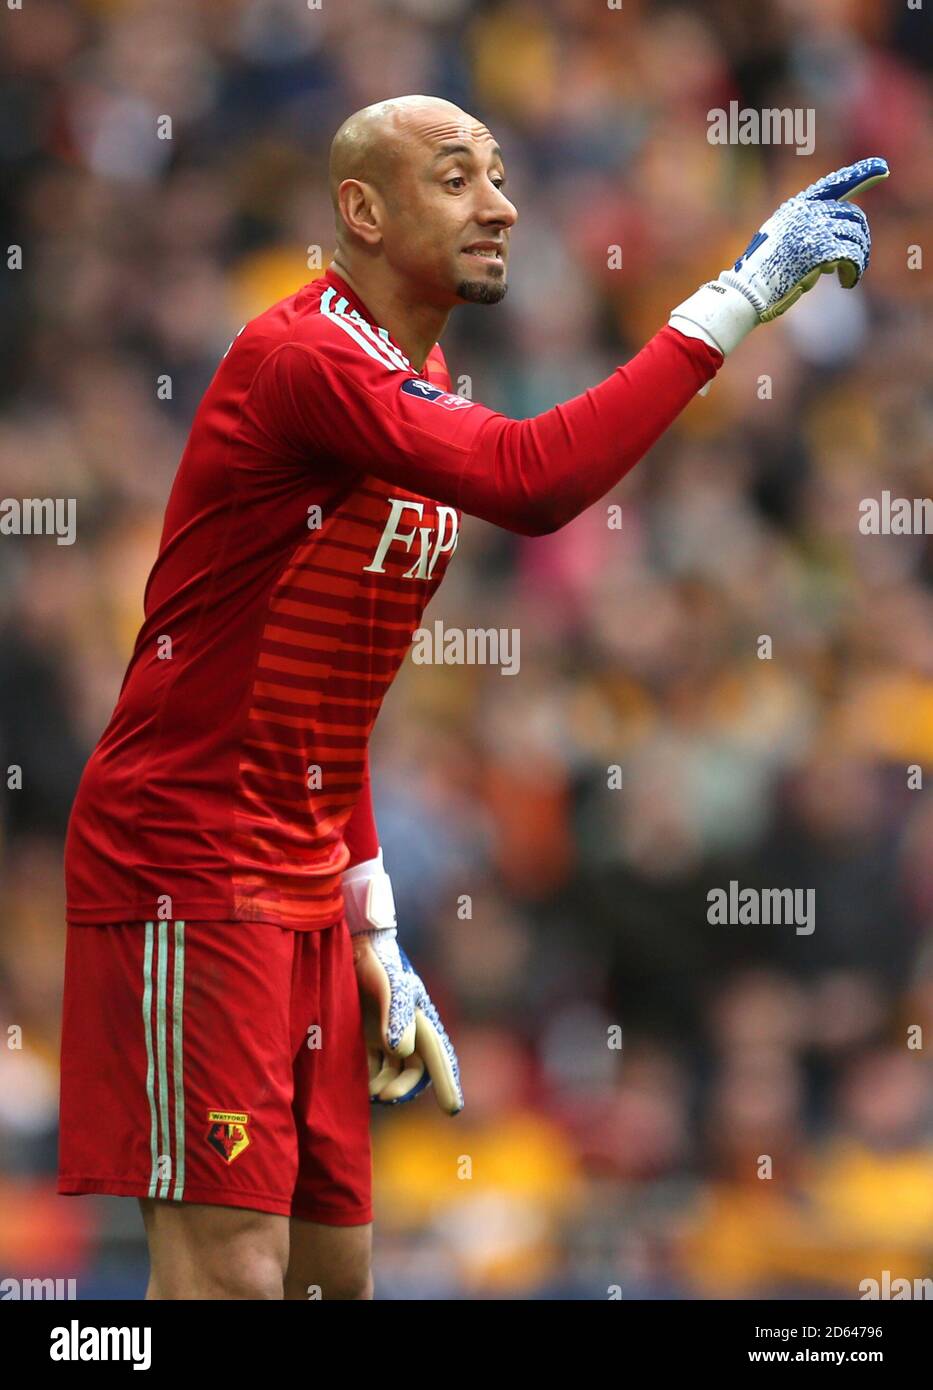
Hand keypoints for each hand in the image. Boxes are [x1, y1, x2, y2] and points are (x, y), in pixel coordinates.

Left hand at [341, 849, 462, 1114]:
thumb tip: (402, 1052)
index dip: (447, 1082)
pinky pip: (373, 1063)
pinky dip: (369, 1075)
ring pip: (393, 1070)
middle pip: (414, 1069)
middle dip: (404, 1087)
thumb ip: (396, 1017)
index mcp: (420, 1018)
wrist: (351, 944)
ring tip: (369, 1090)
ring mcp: (385, 1032)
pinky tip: (360, 1080)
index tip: (453, 1109)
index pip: (437, 1056)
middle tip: (384, 1097)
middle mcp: (406, 1029)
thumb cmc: (375, 961)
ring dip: (385, 1084)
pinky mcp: (365, 1032)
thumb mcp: (389, 984)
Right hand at [724, 156, 889, 321]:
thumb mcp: (784, 243)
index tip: (883, 168)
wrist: (749, 291)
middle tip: (859, 260)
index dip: (861, 175)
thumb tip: (843, 244)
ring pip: (856, 236)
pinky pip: (852, 256)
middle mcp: (807, 212)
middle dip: (860, 238)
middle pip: (853, 215)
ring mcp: (814, 229)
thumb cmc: (764, 274)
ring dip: (859, 257)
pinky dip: (854, 271)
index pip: (834, 185)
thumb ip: (809, 233)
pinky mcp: (820, 250)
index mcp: (797, 207)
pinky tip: (847, 282)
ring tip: (850, 274)